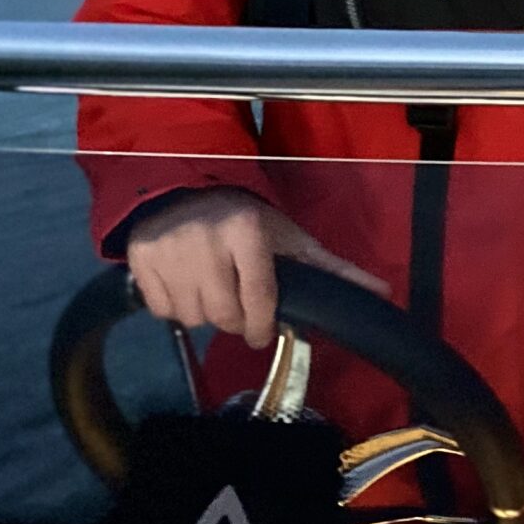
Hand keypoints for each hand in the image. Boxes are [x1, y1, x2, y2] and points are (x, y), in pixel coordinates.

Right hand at [124, 188, 389, 350]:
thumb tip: (383, 293)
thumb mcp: (290, 239)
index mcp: (247, 232)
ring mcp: (169, 250)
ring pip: (192, 318)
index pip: (258, 300)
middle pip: (224, 315)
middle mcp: (205, 239)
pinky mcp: (140, 259)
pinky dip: (175, 307)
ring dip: (205, 313)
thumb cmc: (245, 220)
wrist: (184, 191)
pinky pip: (161, 310)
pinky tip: (185, 284)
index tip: (262, 332)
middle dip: (235, 318)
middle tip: (237, 302)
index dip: (262, 325)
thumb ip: (333, 270)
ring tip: (211, 288)